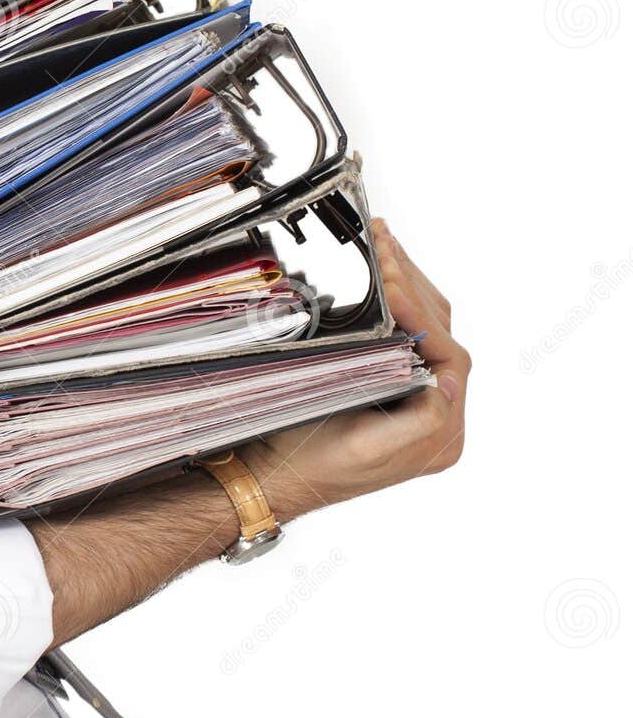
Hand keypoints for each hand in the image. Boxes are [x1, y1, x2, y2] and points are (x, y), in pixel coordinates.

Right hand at [240, 219, 470, 519]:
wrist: (267, 478)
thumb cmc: (308, 466)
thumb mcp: (371, 449)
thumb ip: (426, 418)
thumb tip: (449, 377)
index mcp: (440, 434)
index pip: (448, 354)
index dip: (421, 311)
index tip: (387, 279)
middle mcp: (435, 416)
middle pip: (441, 333)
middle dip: (414, 283)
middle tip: (385, 240)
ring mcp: (411, 398)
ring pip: (425, 328)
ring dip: (406, 283)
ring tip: (384, 243)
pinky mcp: (386, 386)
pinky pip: (404, 334)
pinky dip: (394, 302)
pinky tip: (379, 278)